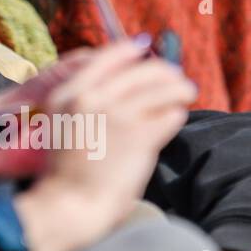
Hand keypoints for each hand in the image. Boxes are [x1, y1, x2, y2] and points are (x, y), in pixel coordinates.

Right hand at [10, 39, 195, 250]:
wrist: (70, 202)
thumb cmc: (66, 170)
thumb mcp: (63, 123)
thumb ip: (86, 100)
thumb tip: (122, 81)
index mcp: (69, 92)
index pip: (108, 56)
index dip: (132, 50)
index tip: (146, 49)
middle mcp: (92, 97)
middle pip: (143, 69)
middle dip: (166, 71)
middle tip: (176, 78)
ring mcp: (117, 115)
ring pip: (164, 88)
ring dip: (179, 89)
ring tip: (187, 93)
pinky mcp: (139, 136)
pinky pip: (171, 115)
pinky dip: (176, 116)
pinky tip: (175, 119)